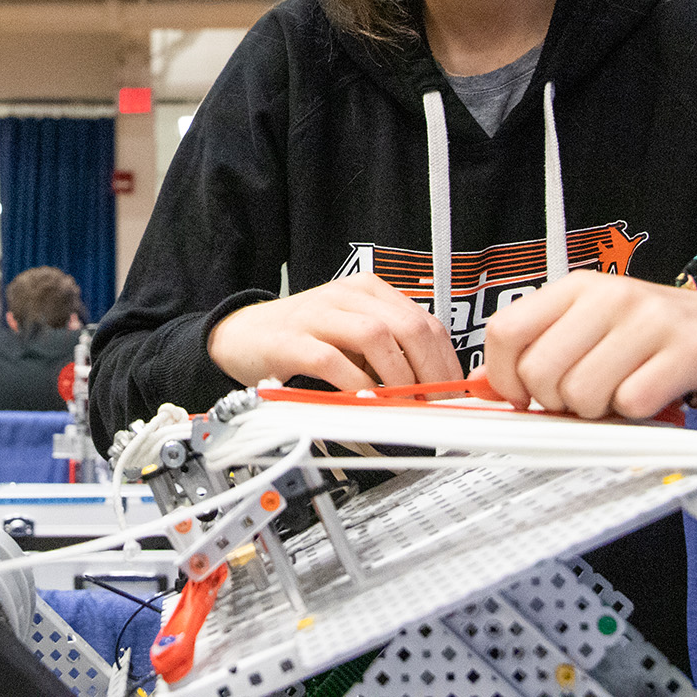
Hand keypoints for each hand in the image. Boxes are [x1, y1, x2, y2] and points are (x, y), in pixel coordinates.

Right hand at [208, 274, 460, 389]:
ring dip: (397, 377)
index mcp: (368, 291)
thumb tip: (433, 391)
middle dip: (430, 370)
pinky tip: (362, 403)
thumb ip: (390, 354)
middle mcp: (346, 296)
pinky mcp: (291, 340)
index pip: (425, 321)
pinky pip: (332, 361)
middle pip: (407, 325)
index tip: (454, 394)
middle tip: (434, 404)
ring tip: (402, 405)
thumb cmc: (303, 340)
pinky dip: (354, 385)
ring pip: (375, 336)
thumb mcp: (353, 338)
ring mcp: (317, 315)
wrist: (242, 335)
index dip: (446, 361)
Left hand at [482, 270, 696, 419]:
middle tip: (585, 400)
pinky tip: (652, 398)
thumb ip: (541, 350)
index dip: (505, 377)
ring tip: (622, 395)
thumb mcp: (593, 329)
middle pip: (541, 371)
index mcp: (576, 288)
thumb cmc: (657, 337)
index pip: (506, 331)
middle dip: (556, 403)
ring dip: (599, 412)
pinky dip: (637, 415)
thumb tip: (482, 386)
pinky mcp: (689, 350)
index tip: (523, 397)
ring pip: (583, 393)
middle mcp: (609, 296)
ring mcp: (650, 320)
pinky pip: (633, 402)